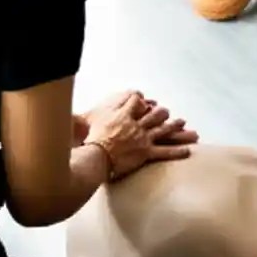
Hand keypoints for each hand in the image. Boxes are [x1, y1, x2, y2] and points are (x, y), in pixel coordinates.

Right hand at [80, 92, 199, 145]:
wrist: (96, 156)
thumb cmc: (88, 140)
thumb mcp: (83, 120)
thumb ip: (78, 114)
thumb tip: (68, 111)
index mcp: (122, 115)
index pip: (135, 102)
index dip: (140, 100)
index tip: (143, 99)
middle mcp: (136, 125)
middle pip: (154, 114)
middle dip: (161, 112)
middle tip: (166, 111)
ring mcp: (143, 139)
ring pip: (163, 129)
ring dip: (175, 127)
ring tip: (184, 124)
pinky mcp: (146, 153)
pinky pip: (165, 152)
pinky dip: (177, 151)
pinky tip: (189, 150)